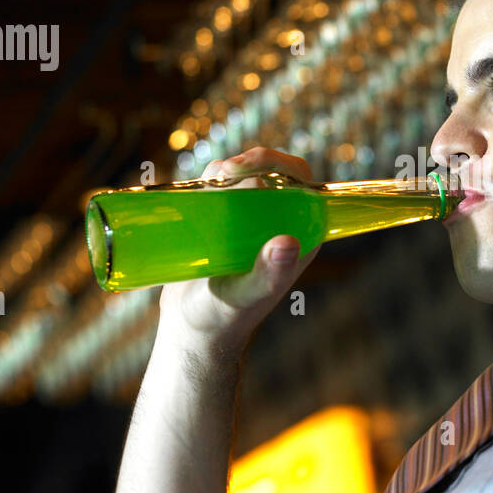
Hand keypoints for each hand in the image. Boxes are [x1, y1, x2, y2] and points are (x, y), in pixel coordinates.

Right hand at [157, 147, 322, 356]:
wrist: (191, 329)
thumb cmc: (223, 318)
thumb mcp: (247, 295)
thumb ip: (269, 275)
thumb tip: (287, 243)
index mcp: (300, 234)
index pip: (301, 181)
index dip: (278, 163)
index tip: (244, 167)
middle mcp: (279, 224)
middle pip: (271, 171)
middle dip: (247, 163)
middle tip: (220, 174)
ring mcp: (250, 222)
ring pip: (243, 175)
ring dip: (223, 171)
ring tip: (204, 192)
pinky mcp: (223, 222)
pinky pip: (219, 188)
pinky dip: (206, 182)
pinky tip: (193, 196)